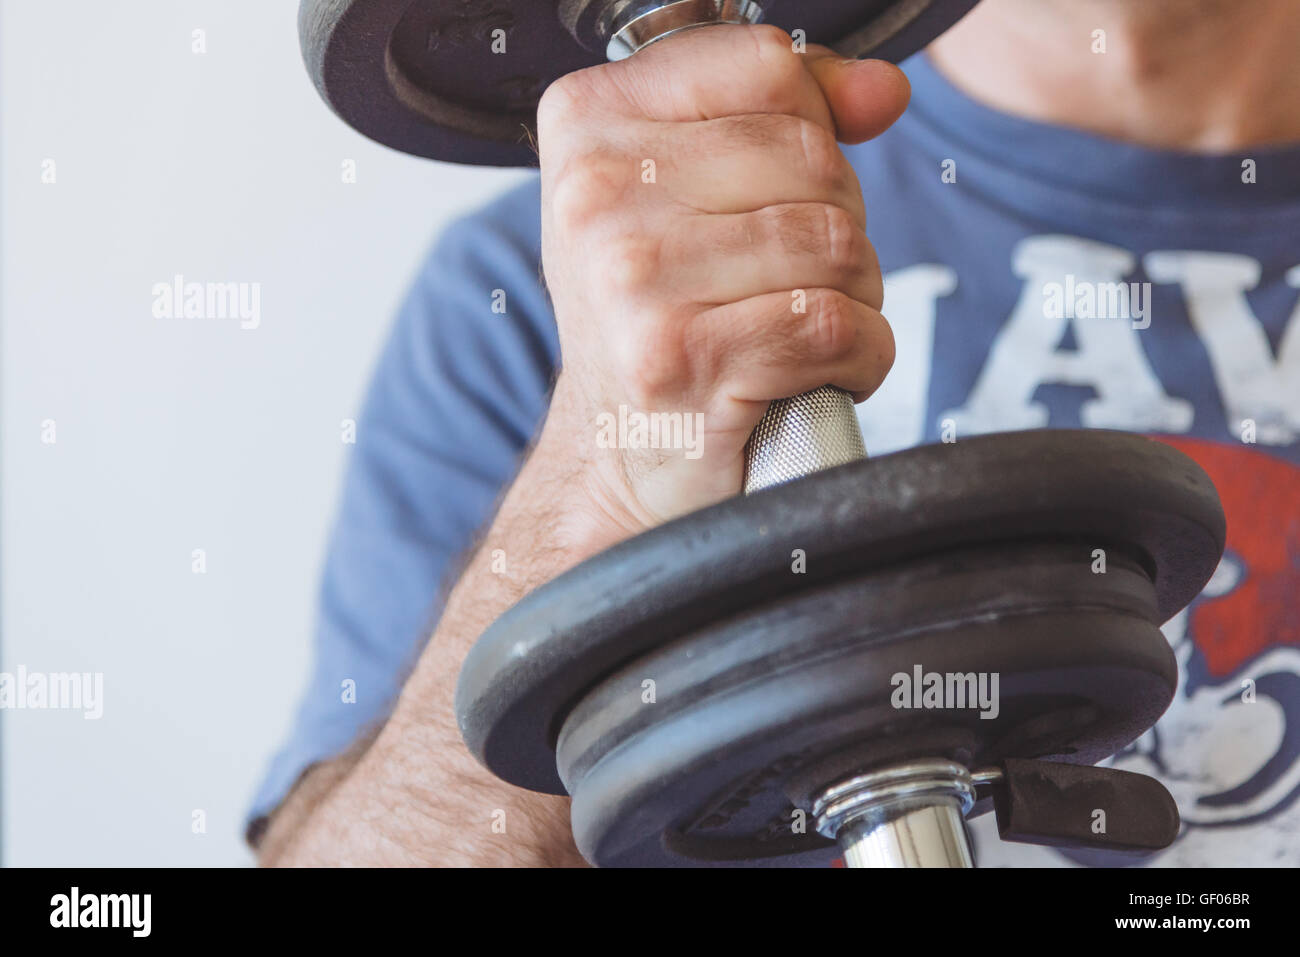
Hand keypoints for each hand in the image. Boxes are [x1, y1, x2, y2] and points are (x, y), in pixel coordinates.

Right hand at [533, 23, 907, 547]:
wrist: (618, 456)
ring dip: (850, 295)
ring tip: (790, 329)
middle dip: (835, 223)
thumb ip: (788, 117)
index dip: (808, 129)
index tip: (770, 189)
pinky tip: (806, 374)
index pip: (766, 67)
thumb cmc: (657, 319)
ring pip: (835, 243)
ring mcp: (635, 279)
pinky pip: (836, 325)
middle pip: (813, 157)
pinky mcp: (683, 359)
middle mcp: (597, 194)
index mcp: (588, 126)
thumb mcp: (689, 194)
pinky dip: (856, 356)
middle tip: (780, 280)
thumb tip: (886, 90)